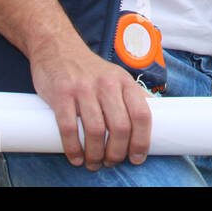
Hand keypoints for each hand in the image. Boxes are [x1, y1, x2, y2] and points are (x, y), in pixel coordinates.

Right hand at [27, 33, 153, 170]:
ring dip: (95, 154)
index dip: (142, 141)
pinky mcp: (61, 94)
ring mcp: (83, 89)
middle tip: (111, 162)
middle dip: (117, 152)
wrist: (57, 47)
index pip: (142, 114)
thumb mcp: (116, 76)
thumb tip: (154, 118)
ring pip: (95, 131)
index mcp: (124, 82)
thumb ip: (131, 96)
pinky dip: (74, 148)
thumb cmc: (90, 69)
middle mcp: (107, 84)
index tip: (137, 158)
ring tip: (93, 163)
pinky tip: (76, 157)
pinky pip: (69, 127)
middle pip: (120, 127)